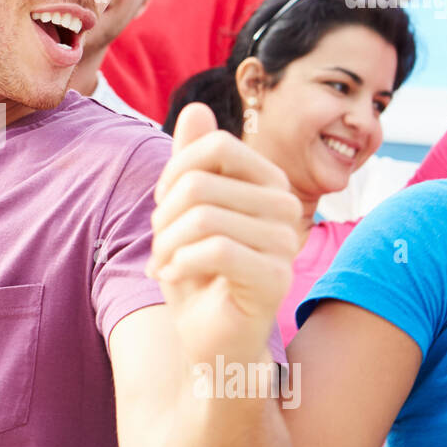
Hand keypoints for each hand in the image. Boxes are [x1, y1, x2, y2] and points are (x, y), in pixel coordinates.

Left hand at [148, 103, 301, 362]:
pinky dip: (179, 263)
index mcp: (268, 183)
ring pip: (203, 217)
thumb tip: (195, 107)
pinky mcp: (274, 278)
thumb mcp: (184, 212)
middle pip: (201, 182)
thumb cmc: (197, 274)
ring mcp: (285, 244)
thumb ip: (190, 161)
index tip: (163, 205)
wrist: (210, 339)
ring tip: (164, 262)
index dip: (175, 172)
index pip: (215, 146)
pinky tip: (172, 277)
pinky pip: (214, 250)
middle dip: (164, 215)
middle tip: (160, 243)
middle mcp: (285, 208)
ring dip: (166, 243)